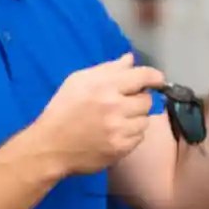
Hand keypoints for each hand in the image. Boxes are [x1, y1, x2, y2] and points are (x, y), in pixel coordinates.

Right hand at [35, 53, 165, 174]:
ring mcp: (119, 130)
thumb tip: (130, 60)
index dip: (154, 77)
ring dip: (135, 118)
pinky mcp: (121, 148)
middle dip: (138, 99)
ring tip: (117, 120)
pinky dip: (131, 134)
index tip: (157, 79)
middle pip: (147, 100)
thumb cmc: (63, 110)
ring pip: (145, 120)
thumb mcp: (79, 81)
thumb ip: (108, 69)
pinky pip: (139, 137)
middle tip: (124, 103)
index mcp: (104, 86)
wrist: (51, 146)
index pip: (142, 77)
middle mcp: (114, 107)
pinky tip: (115, 133)